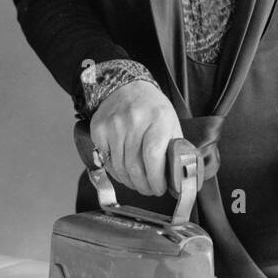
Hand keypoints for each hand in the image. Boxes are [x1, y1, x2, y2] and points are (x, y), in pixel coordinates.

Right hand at [89, 79, 182, 196]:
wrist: (125, 87)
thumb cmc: (152, 108)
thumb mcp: (171, 123)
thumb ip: (175, 149)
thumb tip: (178, 178)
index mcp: (158, 119)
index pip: (153, 156)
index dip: (156, 178)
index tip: (160, 188)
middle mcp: (134, 121)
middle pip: (135, 166)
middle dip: (144, 185)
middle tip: (150, 190)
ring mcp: (114, 125)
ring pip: (120, 168)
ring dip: (130, 182)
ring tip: (139, 183)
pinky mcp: (99, 130)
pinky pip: (107, 161)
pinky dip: (116, 172)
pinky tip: (125, 171)